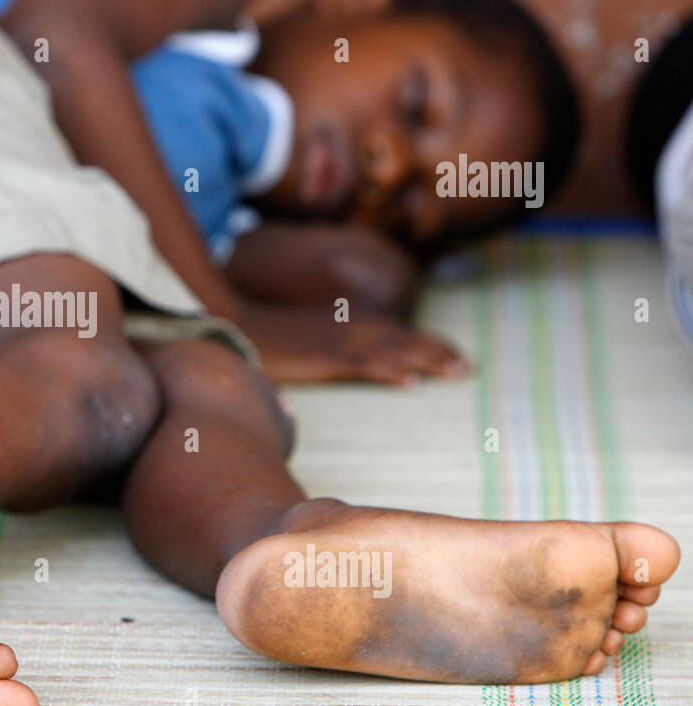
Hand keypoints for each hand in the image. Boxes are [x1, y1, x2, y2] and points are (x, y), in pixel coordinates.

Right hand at [237, 301, 470, 385]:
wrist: (236, 322)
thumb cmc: (265, 336)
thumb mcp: (302, 339)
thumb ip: (322, 349)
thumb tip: (326, 377)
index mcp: (345, 322)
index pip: (396, 330)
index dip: (427, 342)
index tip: (455, 355)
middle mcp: (348, 328)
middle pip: (403, 337)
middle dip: (437, 351)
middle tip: (468, 367)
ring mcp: (337, 342)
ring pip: (392, 349)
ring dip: (426, 360)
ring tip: (456, 373)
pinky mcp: (322, 358)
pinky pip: (362, 365)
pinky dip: (389, 372)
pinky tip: (411, 383)